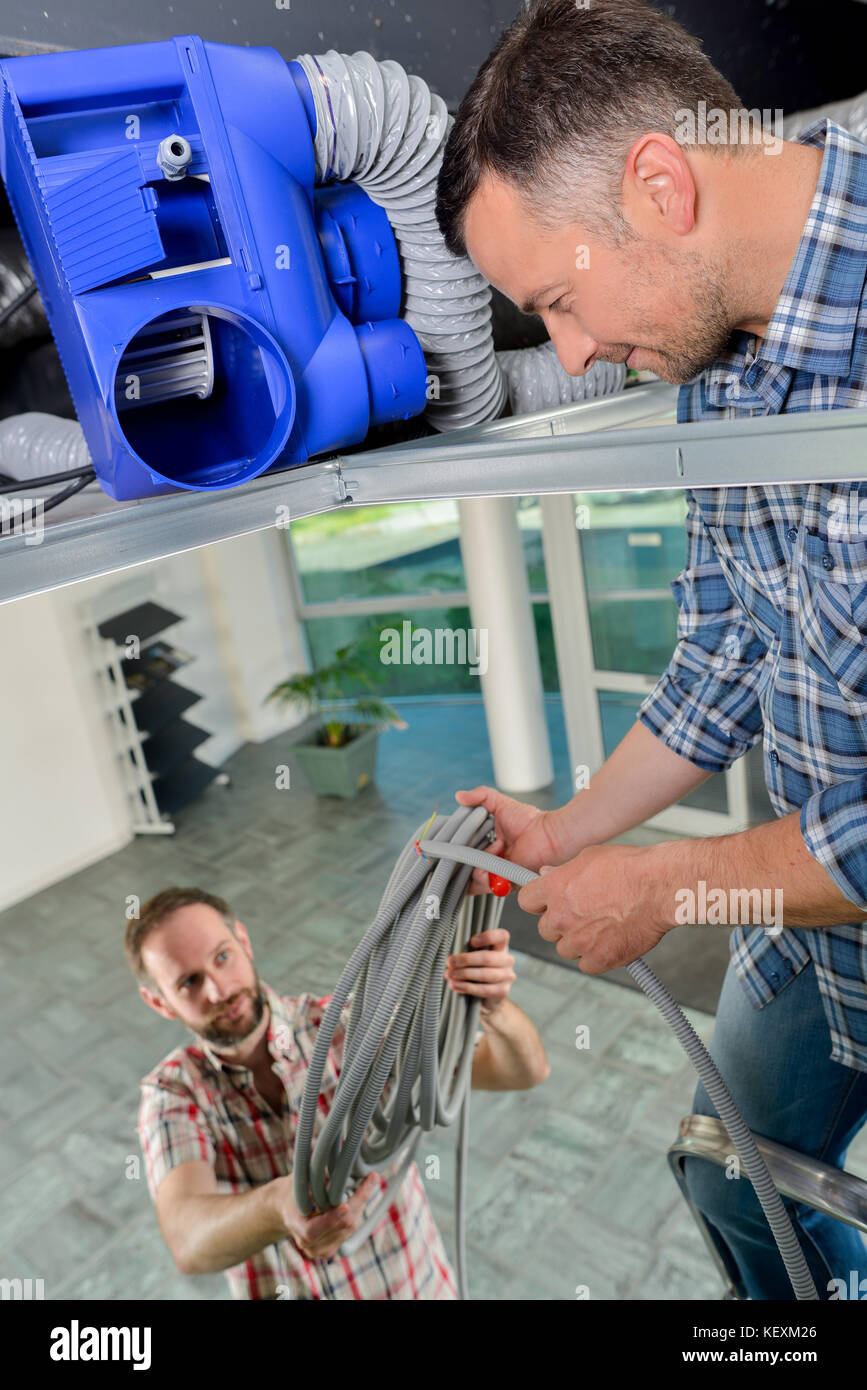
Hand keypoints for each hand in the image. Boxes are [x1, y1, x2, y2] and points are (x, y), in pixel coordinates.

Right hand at [274, 1171, 381, 1259]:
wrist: (285, 1209)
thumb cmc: (293, 1191)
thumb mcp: (299, 1182)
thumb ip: (317, 1180)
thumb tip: (340, 1166)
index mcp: (297, 1228)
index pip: (315, 1229)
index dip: (331, 1218)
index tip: (345, 1206)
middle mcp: (309, 1245)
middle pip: (341, 1226)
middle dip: (358, 1201)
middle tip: (372, 1178)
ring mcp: (321, 1251)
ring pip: (349, 1228)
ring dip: (359, 1206)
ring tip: (367, 1183)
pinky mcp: (330, 1250)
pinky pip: (349, 1231)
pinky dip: (356, 1213)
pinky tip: (359, 1198)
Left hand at [445, 927, 515, 1014]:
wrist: (488, 995)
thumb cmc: (478, 969)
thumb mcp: (475, 957)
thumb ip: (469, 952)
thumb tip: (452, 958)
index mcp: (501, 947)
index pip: (501, 936)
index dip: (487, 937)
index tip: (471, 942)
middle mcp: (507, 960)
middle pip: (488, 958)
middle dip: (466, 960)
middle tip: (450, 962)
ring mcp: (507, 976)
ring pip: (485, 974)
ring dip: (464, 974)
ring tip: (450, 975)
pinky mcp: (502, 991)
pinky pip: (484, 989)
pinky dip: (467, 987)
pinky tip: (455, 985)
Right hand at [455, 786, 565, 894]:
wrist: (549, 836)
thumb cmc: (530, 821)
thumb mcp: (500, 803)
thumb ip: (480, 796)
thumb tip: (458, 795)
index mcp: (487, 845)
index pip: (464, 850)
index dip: (456, 847)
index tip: (451, 840)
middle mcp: (490, 861)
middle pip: (465, 866)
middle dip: (461, 858)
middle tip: (464, 847)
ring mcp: (495, 873)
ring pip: (471, 877)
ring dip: (473, 865)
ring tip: (490, 849)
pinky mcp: (503, 883)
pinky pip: (484, 885)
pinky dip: (481, 876)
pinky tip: (491, 860)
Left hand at [517, 843, 671, 973]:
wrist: (660, 887)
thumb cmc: (630, 868)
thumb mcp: (589, 857)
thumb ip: (564, 872)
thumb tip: (547, 875)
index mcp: (554, 888)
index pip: (526, 901)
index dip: (539, 902)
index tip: (548, 903)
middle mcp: (561, 916)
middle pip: (545, 929)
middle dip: (560, 923)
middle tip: (583, 914)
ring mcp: (579, 940)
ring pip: (565, 949)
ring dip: (578, 941)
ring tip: (602, 926)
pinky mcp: (599, 959)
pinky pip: (586, 964)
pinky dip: (596, 957)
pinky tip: (610, 941)